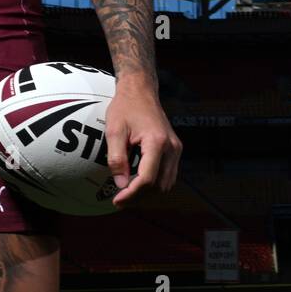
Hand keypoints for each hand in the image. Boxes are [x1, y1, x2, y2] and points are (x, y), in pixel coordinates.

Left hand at [104, 75, 181, 208]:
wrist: (141, 91)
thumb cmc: (125, 107)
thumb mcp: (114, 130)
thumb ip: (117, 158)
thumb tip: (120, 184)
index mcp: (157, 142)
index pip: (147, 179)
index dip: (131, 193)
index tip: (116, 200)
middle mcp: (171, 147)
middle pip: (159, 186)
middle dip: (139, 196)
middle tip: (119, 199)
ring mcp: (176, 148)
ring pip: (166, 184)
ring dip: (148, 192)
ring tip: (128, 193)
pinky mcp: (175, 149)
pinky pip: (168, 175)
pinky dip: (155, 183)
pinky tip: (138, 182)